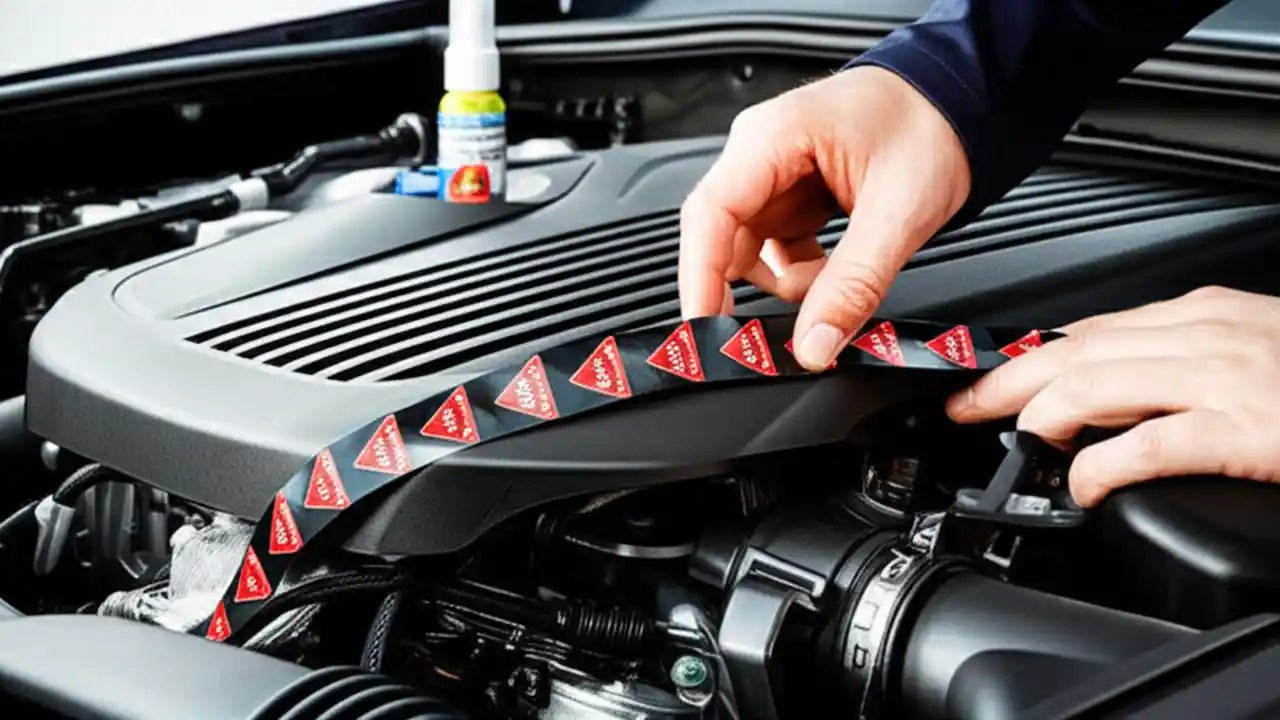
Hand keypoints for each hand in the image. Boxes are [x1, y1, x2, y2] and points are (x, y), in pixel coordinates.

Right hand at [677, 65, 970, 370]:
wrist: (962, 100)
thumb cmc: (932, 124)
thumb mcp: (898, 213)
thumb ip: (853, 285)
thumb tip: (815, 346)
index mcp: (771, 138)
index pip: (710, 215)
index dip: (699, 278)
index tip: (704, 330)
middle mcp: (760, 154)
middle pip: (721, 238)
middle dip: (744, 292)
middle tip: (769, 337)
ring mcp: (773, 176)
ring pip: (749, 251)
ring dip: (788, 283)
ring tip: (836, 281)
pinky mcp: (791, 196)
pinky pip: (776, 250)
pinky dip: (802, 275)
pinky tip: (837, 271)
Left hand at [947, 286, 1279, 506]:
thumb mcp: (1243, 351)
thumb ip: (1178, 360)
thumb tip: (1105, 388)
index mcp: (1203, 315)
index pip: (1090, 329)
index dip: (1026, 356)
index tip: (984, 376)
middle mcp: (1205, 336)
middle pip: (1076, 351)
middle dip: (1008, 381)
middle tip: (965, 408)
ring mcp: (1225, 380)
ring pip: (1096, 385)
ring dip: (1039, 416)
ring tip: (1014, 442)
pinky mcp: (1245, 430)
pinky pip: (1148, 444)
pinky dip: (1099, 466)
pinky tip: (1082, 484)